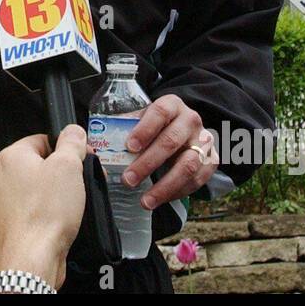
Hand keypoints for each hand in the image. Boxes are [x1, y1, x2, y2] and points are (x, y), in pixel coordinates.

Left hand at [0, 125, 87, 289]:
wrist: (32, 258)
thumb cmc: (44, 214)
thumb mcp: (69, 166)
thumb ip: (72, 143)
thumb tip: (73, 131)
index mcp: (11, 156)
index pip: (42, 139)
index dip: (66, 147)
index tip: (80, 157)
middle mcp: (3, 177)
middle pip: (41, 164)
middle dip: (64, 173)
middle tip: (80, 181)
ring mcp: (5, 202)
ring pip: (39, 188)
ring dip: (58, 194)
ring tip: (71, 204)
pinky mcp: (13, 222)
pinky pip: (36, 209)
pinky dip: (50, 212)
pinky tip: (61, 220)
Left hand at [121, 94, 218, 208]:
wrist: (185, 130)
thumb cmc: (156, 126)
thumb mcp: (141, 118)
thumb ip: (124, 127)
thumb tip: (92, 144)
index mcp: (172, 104)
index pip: (160, 112)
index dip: (145, 129)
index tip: (129, 146)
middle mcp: (191, 120)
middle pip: (171, 141)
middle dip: (148, 163)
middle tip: (128, 180)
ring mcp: (204, 141)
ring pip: (188, 165)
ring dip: (165, 186)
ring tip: (145, 201)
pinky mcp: (212, 160)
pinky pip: (197, 180)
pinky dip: (177, 192)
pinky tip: (160, 199)